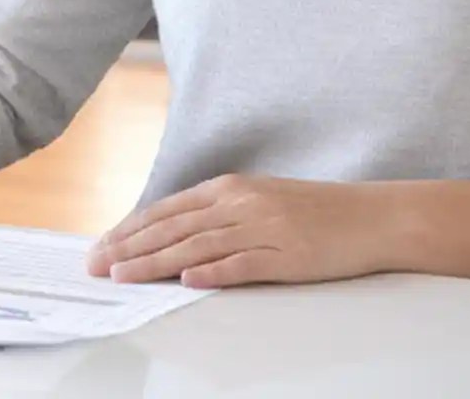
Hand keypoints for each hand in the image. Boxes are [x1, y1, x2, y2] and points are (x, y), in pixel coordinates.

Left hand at [87, 175, 396, 288]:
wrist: (372, 216)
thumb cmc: (311, 212)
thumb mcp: (256, 201)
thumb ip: (214, 215)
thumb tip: (169, 236)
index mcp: (228, 188)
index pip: (166, 210)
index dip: (129, 230)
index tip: (100, 247)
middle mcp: (239, 203)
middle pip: (173, 228)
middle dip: (129, 248)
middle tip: (97, 266)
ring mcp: (263, 228)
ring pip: (197, 246)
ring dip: (155, 262)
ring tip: (124, 275)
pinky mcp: (287, 254)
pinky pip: (243, 264)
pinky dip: (212, 272)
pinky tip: (187, 281)